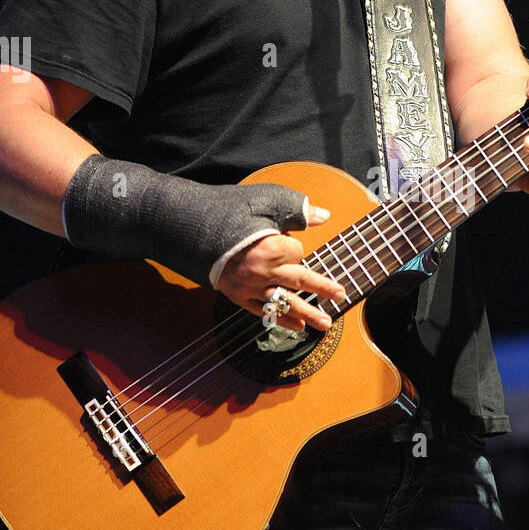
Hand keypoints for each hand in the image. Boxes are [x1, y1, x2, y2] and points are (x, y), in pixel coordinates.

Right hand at [216, 203, 345, 327]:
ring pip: (285, 302)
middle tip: (341, 295)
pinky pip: (263, 311)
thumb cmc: (227, 211)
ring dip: (308, 312)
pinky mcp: (237, 296)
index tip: (279, 236)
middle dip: (323, 288)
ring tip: (326, 323)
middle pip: (300, 280)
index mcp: (270, 247)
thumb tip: (324, 217)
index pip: (297, 250)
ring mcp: (249, 287)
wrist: (187, 226)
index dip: (293, 243)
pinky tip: (299, 328)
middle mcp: (262, 271)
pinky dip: (282, 320)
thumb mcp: (264, 201)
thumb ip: (296, 211)